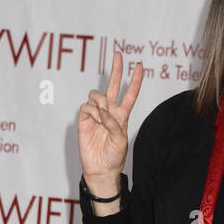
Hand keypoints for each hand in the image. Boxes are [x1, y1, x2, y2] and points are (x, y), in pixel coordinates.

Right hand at [78, 50, 143, 184]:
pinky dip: (92, 111)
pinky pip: (86, 106)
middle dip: (116, 70)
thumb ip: (114, 124)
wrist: (100, 169)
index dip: (135, 81)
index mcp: (122, 116)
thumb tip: (102, 111)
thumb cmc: (114, 157)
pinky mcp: (84, 119)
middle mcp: (109, 112)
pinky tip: (95, 120)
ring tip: (102, 117)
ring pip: (96, 94)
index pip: (130, 95)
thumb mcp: (121, 141)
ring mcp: (96, 114)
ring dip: (100, 102)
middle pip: (113, 86)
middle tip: (118, 54)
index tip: (139, 66)